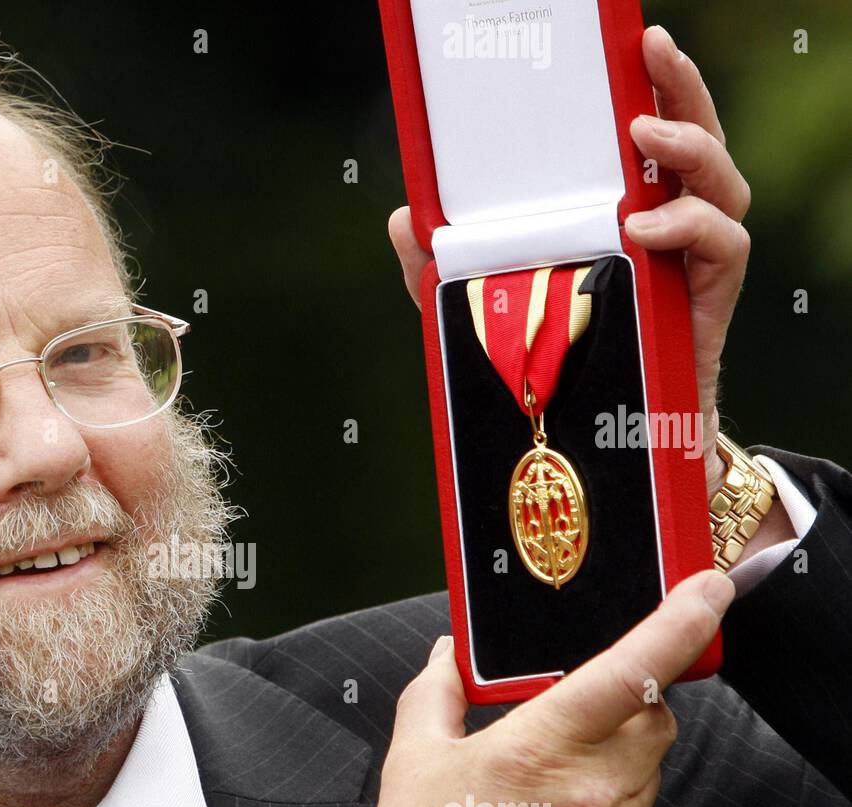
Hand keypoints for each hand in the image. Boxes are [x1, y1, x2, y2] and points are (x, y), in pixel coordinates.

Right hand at [328, 568, 735, 806]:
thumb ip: (436, 694)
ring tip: (545, 791)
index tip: (708, 591)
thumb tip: (446, 658)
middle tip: (580, 710)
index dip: (682, 622)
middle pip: (655, 717)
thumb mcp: (410, 764)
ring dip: (614, 760)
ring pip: (646, 772)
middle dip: (632, 699)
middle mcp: (590, 795)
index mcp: (536, 751)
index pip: (632, 669)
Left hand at [387, 25, 750, 496]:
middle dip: (679, 89)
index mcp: (623, 212)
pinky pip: (723, 244)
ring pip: (721, 181)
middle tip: (652, 53)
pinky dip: (688, 226)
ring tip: (644, 138)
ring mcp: (693, 261)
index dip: (647, 86)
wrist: (600, 443)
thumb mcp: (485, 310)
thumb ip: (444, 269)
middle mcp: (668, 225)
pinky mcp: (708, 298)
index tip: (633, 43)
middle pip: (693, 138)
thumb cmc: (552, 364)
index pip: (643, 137)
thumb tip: (403, 220)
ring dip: (688, 149)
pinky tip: (642, 228)